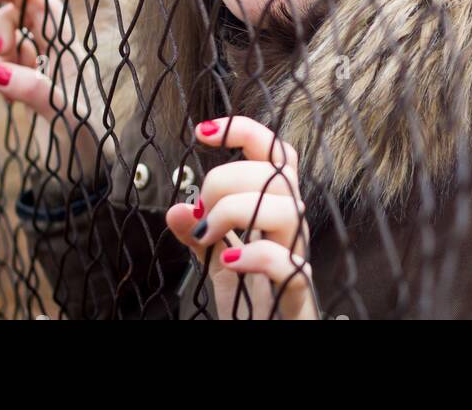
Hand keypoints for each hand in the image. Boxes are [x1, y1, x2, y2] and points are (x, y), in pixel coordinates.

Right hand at [0, 0, 100, 173]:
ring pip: (11, 43)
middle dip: (1, 27)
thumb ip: (34, 91)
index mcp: (71, 52)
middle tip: (1, 51)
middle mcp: (59, 56)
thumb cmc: (86, 143)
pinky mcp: (30, 88)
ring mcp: (43, 72)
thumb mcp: (64, 115)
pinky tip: (10, 100)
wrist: (87, 173)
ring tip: (10, 90)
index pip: (42, 6)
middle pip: (21, 17)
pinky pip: (5, 68)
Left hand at [166, 116, 317, 319]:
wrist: (268, 340)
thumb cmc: (252, 304)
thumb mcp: (218, 261)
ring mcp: (297, 258)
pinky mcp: (295, 294)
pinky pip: (289, 266)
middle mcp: (291, 230)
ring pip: (289, 209)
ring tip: (209, 234)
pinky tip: (228, 260)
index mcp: (276, 212)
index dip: (247, 132)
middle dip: (227, 179)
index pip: (276, 155)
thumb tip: (175, 208)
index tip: (205, 132)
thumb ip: (199, 233)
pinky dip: (255, 258)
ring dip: (238, 212)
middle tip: (200, 210)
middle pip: (278, 174)